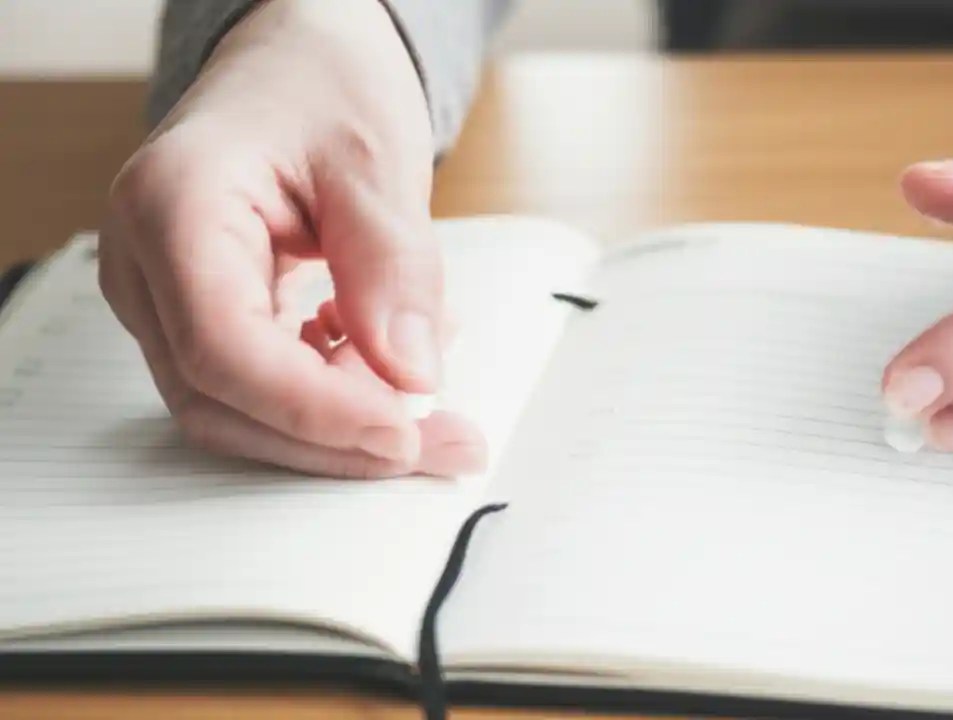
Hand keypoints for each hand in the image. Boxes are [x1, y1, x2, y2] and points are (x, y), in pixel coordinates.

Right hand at [100, 0, 485, 477]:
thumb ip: (393, 267)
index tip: (403, 431)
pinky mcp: (200, 317)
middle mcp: (145, 261)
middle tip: (446, 445)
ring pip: (237, 409)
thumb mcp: (376, 161)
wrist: (297, 63)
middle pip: (222, 399)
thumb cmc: (321, 86)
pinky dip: (329, 396)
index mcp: (173, 204)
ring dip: (340, 427)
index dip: (315, 409)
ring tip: (429, 397)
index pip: (222, 347)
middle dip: (340, 439)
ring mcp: (164, 296)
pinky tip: (381, 359)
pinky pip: (254, 388)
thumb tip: (412, 376)